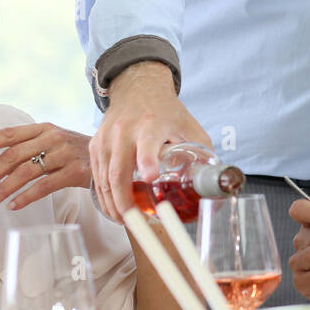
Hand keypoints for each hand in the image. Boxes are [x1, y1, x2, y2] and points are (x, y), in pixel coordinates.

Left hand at [0, 123, 91, 209]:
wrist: (113, 158)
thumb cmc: (76, 153)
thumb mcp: (52, 143)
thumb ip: (27, 149)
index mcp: (43, 128)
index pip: (8, 134)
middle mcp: (52, 138)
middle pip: (13, 155)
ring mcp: (64, 154)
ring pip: (25, 172)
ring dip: (4, 189)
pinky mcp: (75, 172)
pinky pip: (44, 186)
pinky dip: (26, 197)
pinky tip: (14, 206)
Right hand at [90, 62, 211, 222]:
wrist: (137, 88)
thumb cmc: (166, 111)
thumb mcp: (189, 126)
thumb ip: (202, 152)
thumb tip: (213, 183)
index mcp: (151, 125)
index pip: (147, 145)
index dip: (148, 161)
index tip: (152, 177)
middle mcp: (124, 131)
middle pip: (119, 171)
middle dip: (124, 201)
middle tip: (133, 221)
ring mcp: (106, 138)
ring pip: (104, 178)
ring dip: (112, 203)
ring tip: (124, 220)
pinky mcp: (96, 144)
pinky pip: (96, 174)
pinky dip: (103, 194)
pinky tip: (113, 206)